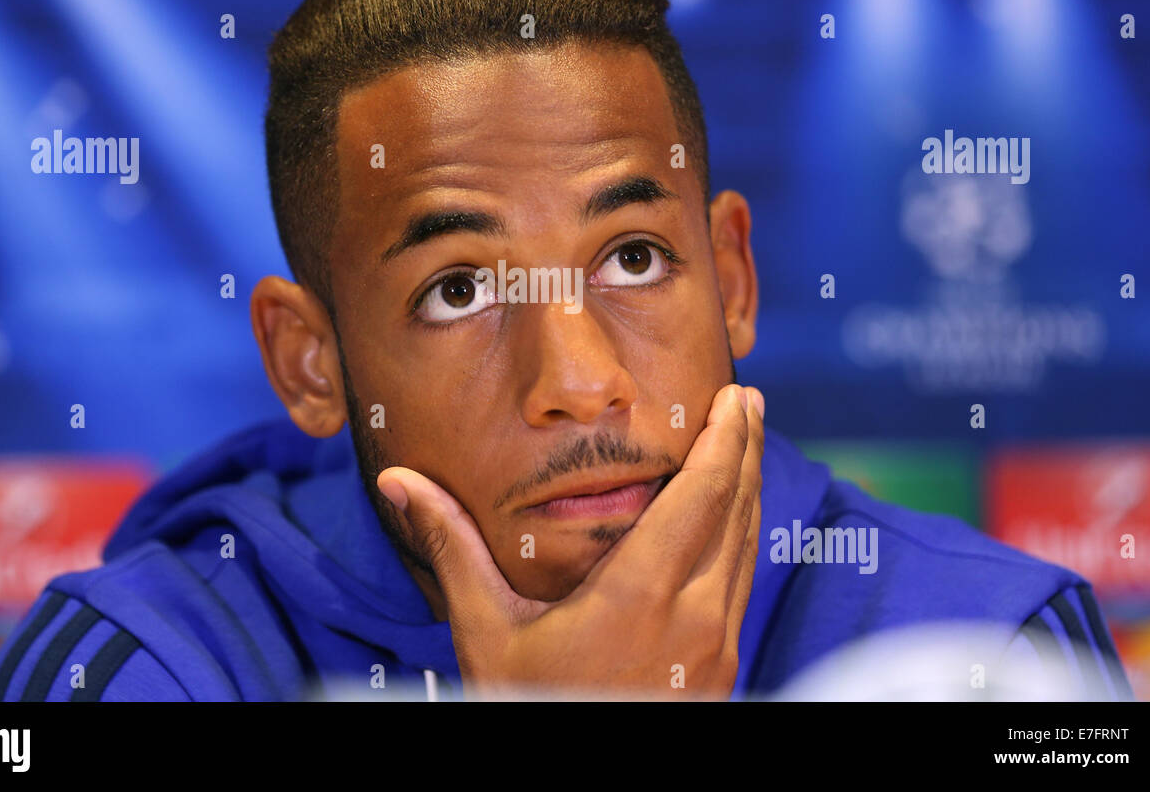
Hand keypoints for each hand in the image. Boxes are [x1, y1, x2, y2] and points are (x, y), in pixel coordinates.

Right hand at [377, 383, 764, 700]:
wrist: (580, 784)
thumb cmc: (528, 707)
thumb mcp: (486, 630)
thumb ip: (454, 548)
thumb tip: (400, 483)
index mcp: (639, 596)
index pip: (700, 498)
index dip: (722, 441)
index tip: (734, 396)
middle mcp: (694, 617)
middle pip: (737, 512)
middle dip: (744, 448)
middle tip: (748, 399)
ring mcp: (715, 647)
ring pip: (747, 549)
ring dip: (749, 489)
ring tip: (744, 443)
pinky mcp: (722, 669)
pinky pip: (742, 585)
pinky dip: (742, 537)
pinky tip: (731, 522)